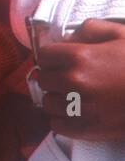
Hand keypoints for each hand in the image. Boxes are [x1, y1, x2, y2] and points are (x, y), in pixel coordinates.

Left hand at [34, 19, 124, 139]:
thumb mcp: (119, 34)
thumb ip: (88, 30)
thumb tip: (66, 40)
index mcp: (78, 56)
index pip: (43, 56)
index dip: (53, 57)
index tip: (63, 61)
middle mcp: (73, 81)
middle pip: (44, 79)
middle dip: (56, 77)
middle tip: (74, 79)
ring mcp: (79, 107)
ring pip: (47, 103)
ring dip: (58, 99)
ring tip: (77, 96)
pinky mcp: (86, 130)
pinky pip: (56, 125)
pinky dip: (63, 119)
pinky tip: (78, 112)